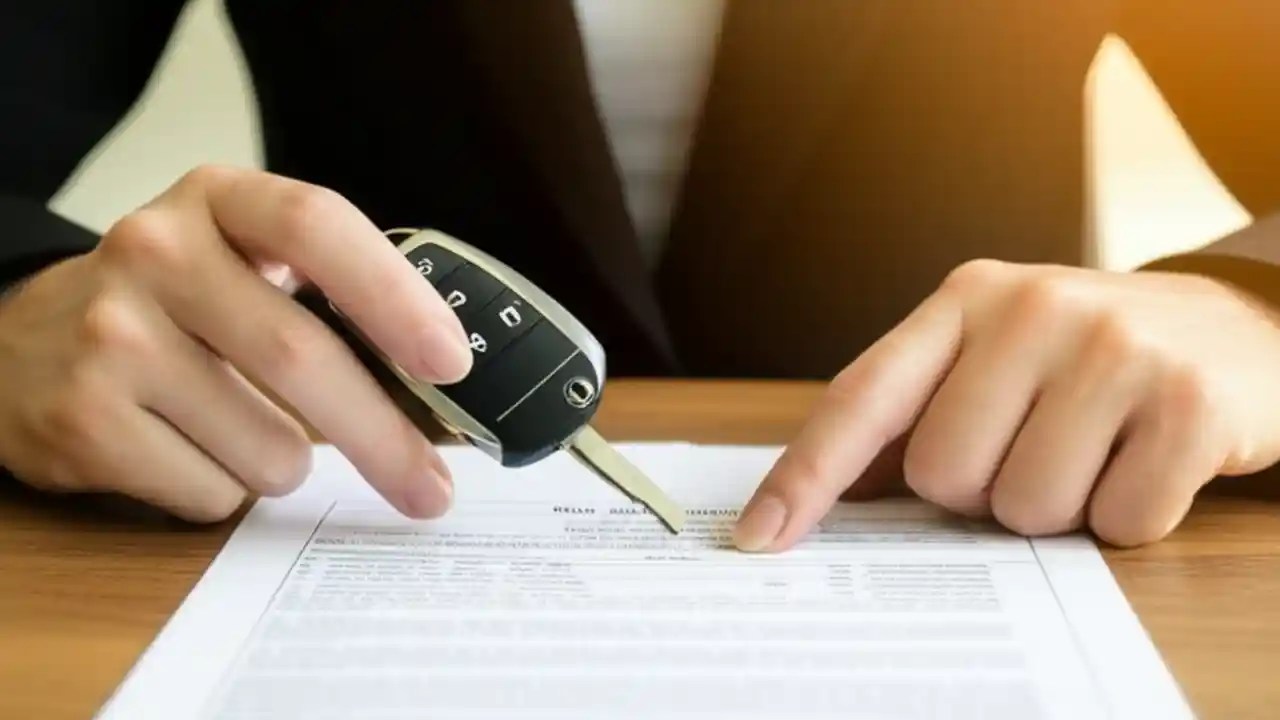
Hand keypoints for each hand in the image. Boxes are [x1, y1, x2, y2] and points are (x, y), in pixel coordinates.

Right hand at [0, 165, 471, 520]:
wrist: (18, 344)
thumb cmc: (170, 307)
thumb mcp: (237, 262)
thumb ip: (328, 298)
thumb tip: (444, 393)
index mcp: (217, 201)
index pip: (317, 226)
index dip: (394, 296)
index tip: (450, 362)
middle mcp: (156, 252)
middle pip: (302, 357)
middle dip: (386, 440)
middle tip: (432, 488)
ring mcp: (110, 334)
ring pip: (268, 448)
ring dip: (285, 466)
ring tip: (243, 433)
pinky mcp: (81, 418)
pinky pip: (212, 492)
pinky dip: (226, 489)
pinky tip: (187, 450)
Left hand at [734, 260, 1279, 550]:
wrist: (1238, 325)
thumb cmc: (1088, 357)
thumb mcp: (995, 355)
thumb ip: (914, 412)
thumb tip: (821, 497)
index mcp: (965, 300)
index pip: (861, 397)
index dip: (805, 476)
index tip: (758, 538)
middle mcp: (1032, 310)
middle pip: (942, 475)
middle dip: (983, 489)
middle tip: (1039, 444)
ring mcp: (1114, 350)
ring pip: (1025, 510)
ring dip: (1058, 507)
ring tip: (1096, 450)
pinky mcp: (1189, 403)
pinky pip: (1117, 525)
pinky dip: (1129, 517)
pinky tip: (1149, 461)